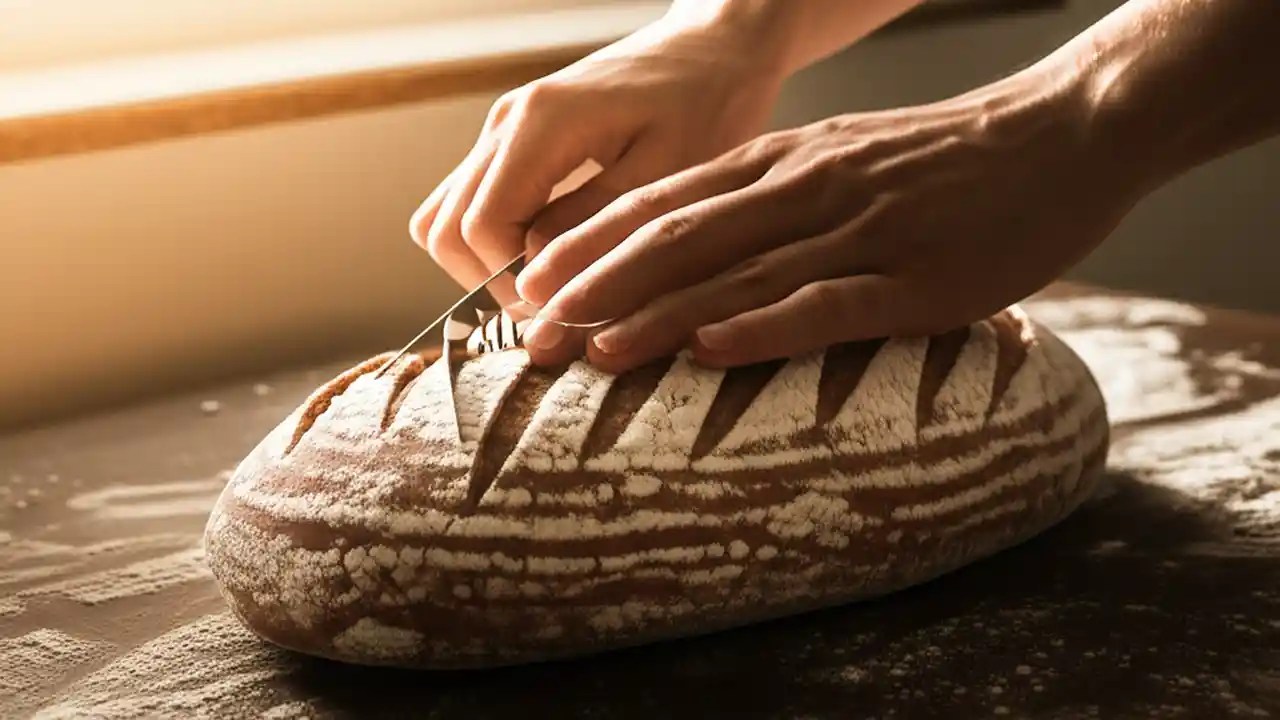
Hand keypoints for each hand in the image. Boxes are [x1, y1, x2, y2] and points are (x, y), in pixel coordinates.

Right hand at [409, 15, 785, 311]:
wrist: (713, 49)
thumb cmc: (705, 103)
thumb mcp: (666, 172)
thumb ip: (593, 224)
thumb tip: (534, 277)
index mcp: (540, 125)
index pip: (481, 227)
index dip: (509, 285)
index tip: (558, 310)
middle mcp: (506, 123)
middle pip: (445, 228)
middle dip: (489, 283)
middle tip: (551, 310)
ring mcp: (503, 130)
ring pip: (445, 217)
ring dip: (483, 265)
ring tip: (548, 288)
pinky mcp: (514, 140)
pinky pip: (472, 202)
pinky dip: (493, 241)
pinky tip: (547, 259)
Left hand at [516, 65, 1148, 371]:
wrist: (1064, 133)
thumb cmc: (948, 159)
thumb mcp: (845, 157)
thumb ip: (777, 193)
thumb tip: (709, 247)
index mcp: (783, 162)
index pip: (664, 202)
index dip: (591, 246)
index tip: (530, 286)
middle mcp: (805, 189)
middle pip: (679, 239)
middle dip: (596, 289)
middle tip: (530, 336)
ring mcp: (858, 232)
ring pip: (736, 273)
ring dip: (655, 314)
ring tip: (588, 352)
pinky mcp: (915, 279)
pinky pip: (825, 304)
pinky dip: (760, 328)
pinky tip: (706, 352)